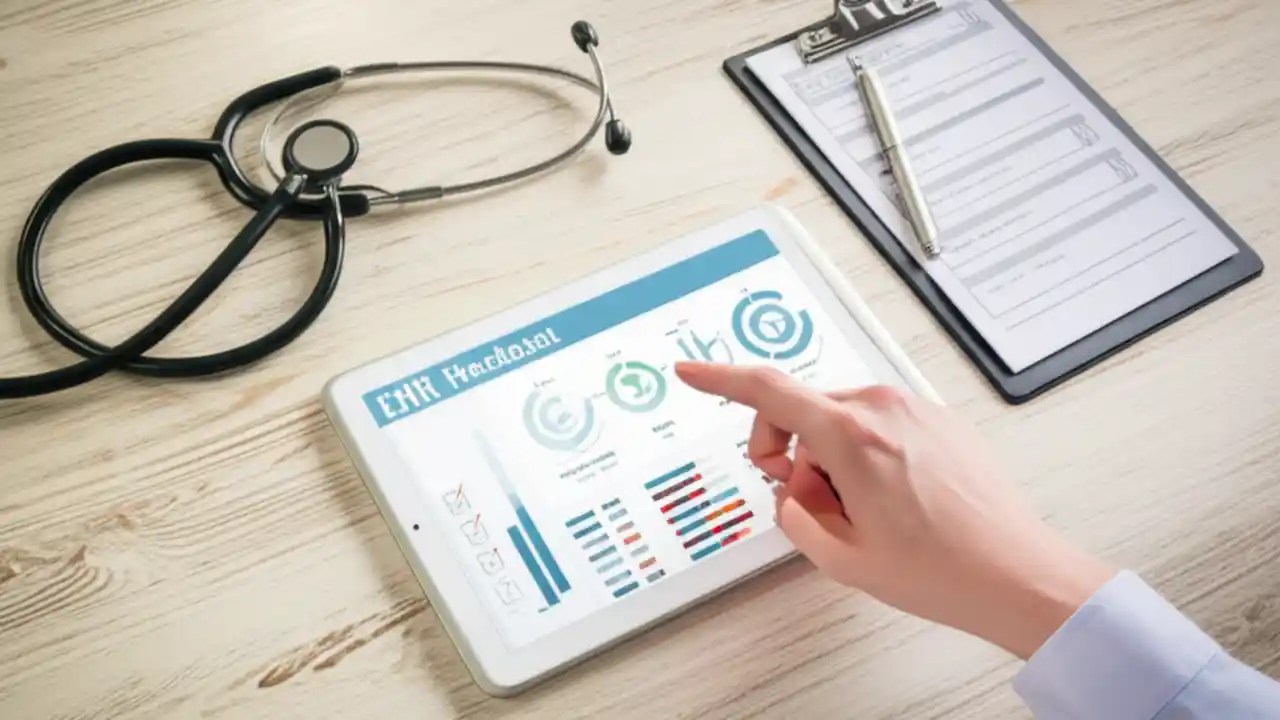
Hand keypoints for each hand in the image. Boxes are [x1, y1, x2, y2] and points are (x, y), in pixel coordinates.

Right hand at [675, 361, 1114, 659]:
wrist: (1016, 574)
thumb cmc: (943, 569)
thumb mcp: (839, 556)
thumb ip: (792, 513)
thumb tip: (789, 492)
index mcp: (852, 435)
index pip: (767, 391)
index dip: (719, 380)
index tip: (692, 373)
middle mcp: (882, 408)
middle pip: (800, 410)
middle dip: (790, 455)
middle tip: (812, 506)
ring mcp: (912, 409)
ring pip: (836, 419)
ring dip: (829, 459)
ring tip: (864, 513)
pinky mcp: (933, 418)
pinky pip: (872, 424)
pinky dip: (861, 455)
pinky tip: (889, 501)